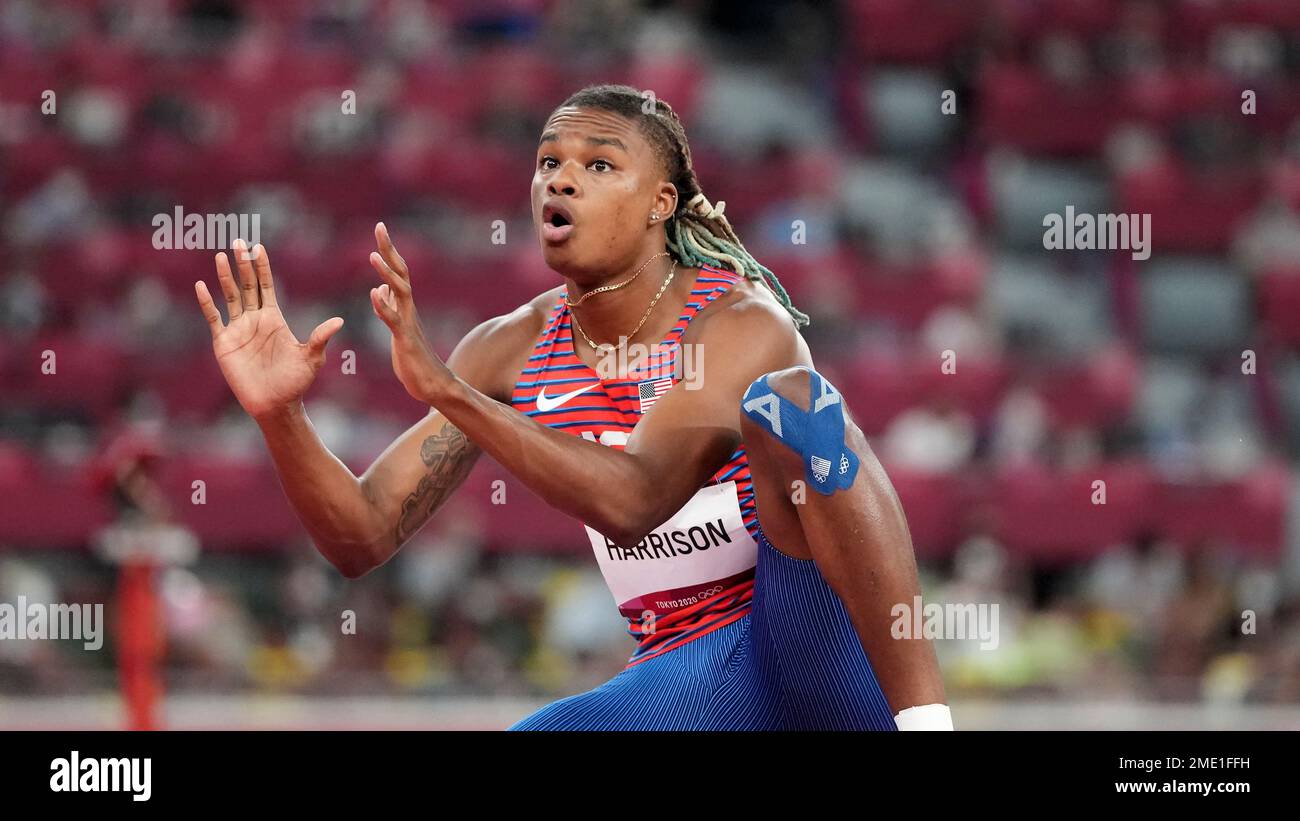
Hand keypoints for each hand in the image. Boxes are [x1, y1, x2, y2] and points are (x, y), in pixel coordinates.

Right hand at [194, 239, 343, 420]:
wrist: (275, 405)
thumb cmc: (295, 383)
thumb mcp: (311, 358)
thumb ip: (320, 337)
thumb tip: (339, 321)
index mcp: (274, 319)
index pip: (267, 287)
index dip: (262, 267)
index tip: (259, 247)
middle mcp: (255, 320)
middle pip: (247, 285)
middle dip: (243, 264)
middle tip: (237, 241)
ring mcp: (238, 330)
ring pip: (230, 296)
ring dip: (225, 277)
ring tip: (220, 256)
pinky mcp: (224, 343)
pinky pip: (214, 318)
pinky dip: (207, 302)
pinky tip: (202, 286)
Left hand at [369, 222, 452, 404]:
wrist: (432, 384)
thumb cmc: (415, 359)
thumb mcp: (398, 328)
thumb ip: (390, 308)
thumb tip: (380, 287)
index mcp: (405, 307)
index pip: (397, 272)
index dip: (388, 250)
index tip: (380, 228)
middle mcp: (409, 310)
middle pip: (400, 273)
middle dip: (389, 250)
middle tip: (380, 227)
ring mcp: (409, 324)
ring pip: (400, 292)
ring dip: (386, 273)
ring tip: (372, 256)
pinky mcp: (406, 340)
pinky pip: (394, 320)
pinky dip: (383, 306)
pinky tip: (374, 293)